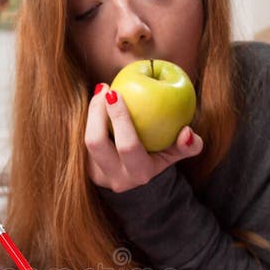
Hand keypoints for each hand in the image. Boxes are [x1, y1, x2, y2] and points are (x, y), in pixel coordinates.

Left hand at [85, 84, 202, 192]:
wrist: (134, 180)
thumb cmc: (158, 158)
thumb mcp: (175, 154)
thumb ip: (188, 145)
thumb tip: (186, 132)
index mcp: (139, 173)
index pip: (127, 146)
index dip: (119, 118)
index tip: (115, 92)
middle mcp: (116, 177)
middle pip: (96, 143)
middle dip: (96, 113)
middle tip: (106, 89)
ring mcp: (97, 175)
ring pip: (85, 141)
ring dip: (91, 113)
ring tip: (101, 92)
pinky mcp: (86, 167)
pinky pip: (81, 138)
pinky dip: (89, 118)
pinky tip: (97, 101)